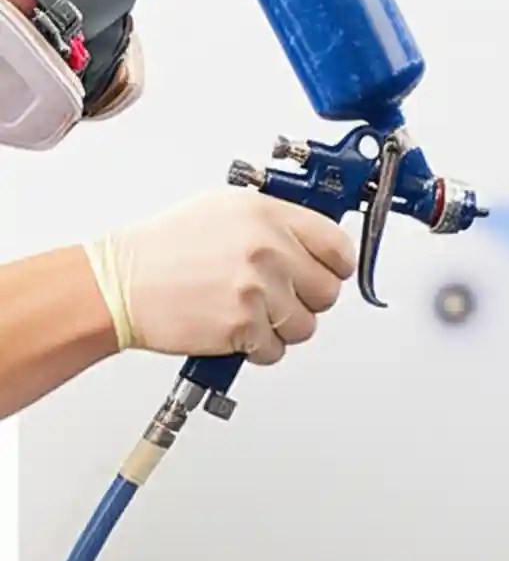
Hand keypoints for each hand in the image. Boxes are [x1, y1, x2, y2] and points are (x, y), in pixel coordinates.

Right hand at [83, 189, 355, 364]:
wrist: (118, 284)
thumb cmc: (165, 249)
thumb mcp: (225, 210)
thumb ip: (276, 223)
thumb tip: (314, 238)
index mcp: (269, 216)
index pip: (339, 246)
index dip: (336, 265)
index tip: (328, 271)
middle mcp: (268, 250)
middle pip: (328, 292)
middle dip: (306, 300)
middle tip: (279, 296)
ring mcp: (257, 289)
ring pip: (305, 326)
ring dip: (282, 327)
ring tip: (249, 311)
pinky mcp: (243, 326)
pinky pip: (275, 350)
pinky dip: (257, 348)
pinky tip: (233, 327)